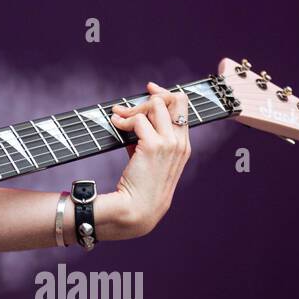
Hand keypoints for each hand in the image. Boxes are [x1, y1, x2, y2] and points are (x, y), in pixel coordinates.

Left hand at [99, 82, 191, 239]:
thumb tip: (129, 121)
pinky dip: (124, 119)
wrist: (137, 210)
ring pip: (155, 105)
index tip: (149, 89)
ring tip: (118, 117)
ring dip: (133, 108)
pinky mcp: (153, 146)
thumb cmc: (140, 188)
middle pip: (173, 100)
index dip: (166, 94)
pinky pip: (138, 120)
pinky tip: (115, 124)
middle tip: (127, 108)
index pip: (183, 107)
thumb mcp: (149, 160)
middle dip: (149, 98)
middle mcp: (180, 143)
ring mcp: (170, 144)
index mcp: (183, 146)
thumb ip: (145, 140)